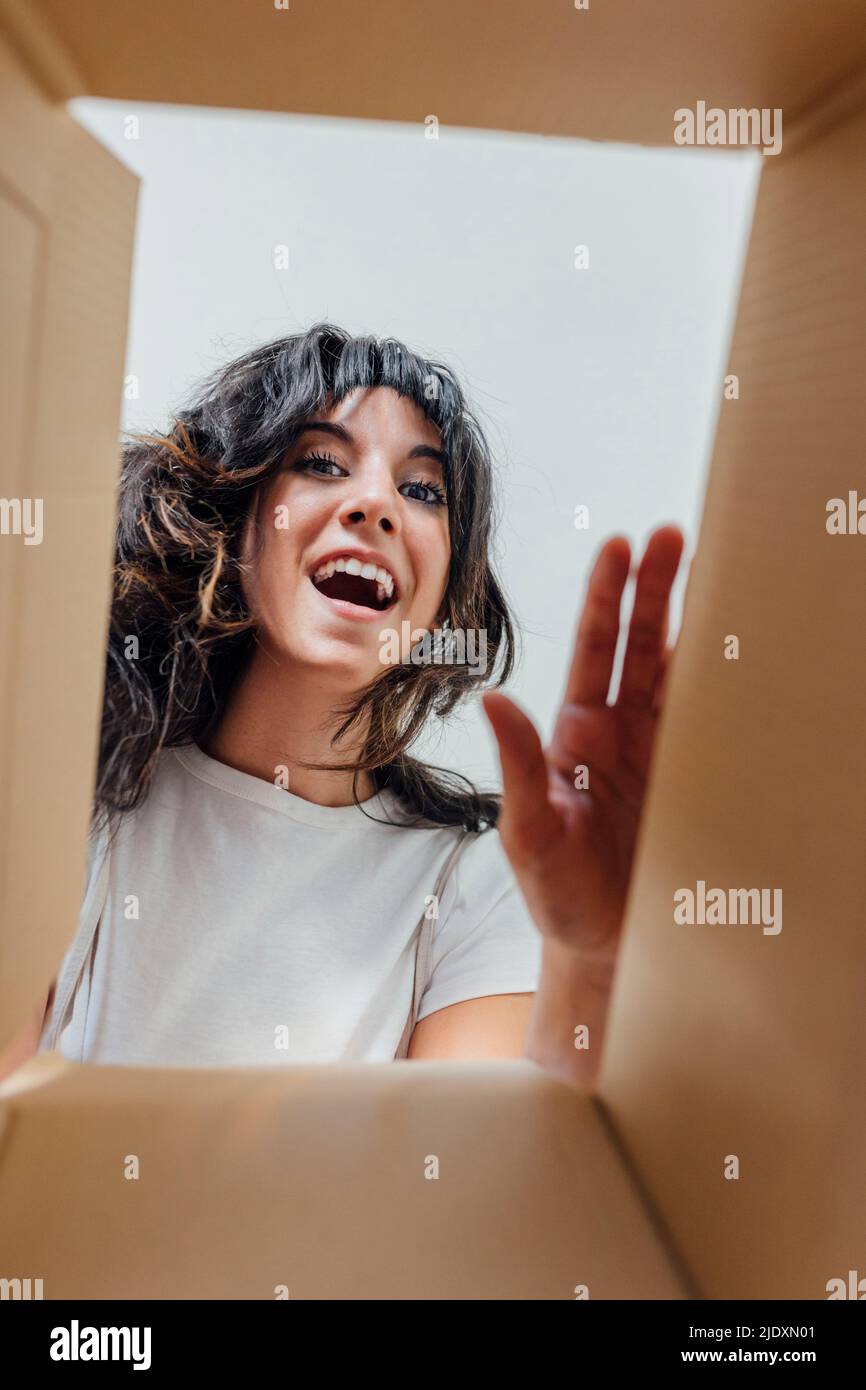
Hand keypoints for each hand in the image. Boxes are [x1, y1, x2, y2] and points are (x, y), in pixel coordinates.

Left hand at [482, 525, 685, 964]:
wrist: (606, 947)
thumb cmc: (557, 892)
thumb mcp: (528, 832)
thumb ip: (518, 767)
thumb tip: (493, 699)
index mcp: (580, 733)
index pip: (597, 652)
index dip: (607, 599)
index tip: (620, 547)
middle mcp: (623, 732)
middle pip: (642, 646)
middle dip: (656, 589)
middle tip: (674, 535)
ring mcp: (662, 754)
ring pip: (681, 672)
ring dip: (696, 624)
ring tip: (716, 572)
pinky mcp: (695, 781)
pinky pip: (714, 722)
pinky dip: (729, 684)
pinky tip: (745, 649)